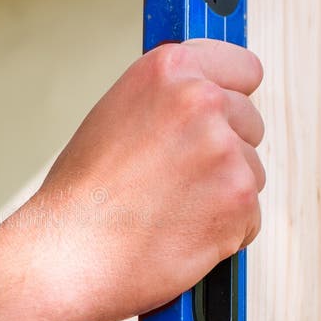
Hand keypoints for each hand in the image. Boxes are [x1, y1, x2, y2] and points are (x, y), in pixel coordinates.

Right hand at [22, 39, 264, 320]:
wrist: (69, 253)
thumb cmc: (81, 197)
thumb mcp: (116, 115)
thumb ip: (168, 101)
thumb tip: (206, 106)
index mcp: (168, 70)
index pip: (242, 68)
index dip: (232, 96)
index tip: (225, 113)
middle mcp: (200, 100)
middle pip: (249, 122)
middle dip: (224, 151)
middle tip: (176, 179)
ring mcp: (223, 149)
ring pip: (251, 171)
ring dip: (223, 194)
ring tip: (170, 209)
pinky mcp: (238, 198)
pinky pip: (249, 216)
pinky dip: (224, 232)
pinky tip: (180, 232)